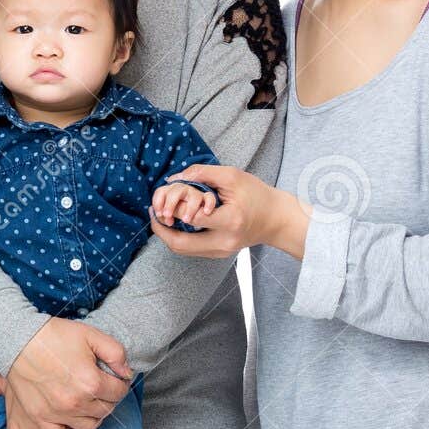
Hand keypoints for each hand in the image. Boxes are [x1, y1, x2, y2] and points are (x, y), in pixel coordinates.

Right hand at [2, 318, 132, 428]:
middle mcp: (77, 402)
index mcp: (91, 382)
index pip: (119, 392)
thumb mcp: (90, 334)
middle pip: (106, 410)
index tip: (115, 379)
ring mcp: (58, 413)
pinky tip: (77, 426)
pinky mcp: (41, 417)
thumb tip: (126, 372)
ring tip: (90, 404)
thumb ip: (116, 353)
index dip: (120, 384)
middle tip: (102, 389)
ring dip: (94, 416)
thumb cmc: (54, 335)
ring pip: (89, 426)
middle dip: (109, 399)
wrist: (18, 340)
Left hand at [148, 164, 308, 259]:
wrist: (276, 219)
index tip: (162, 197)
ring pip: (183, 250)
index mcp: (230, 221)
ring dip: (167, 234)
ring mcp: (221, 251)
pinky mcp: (218, 253)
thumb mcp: (232, 176)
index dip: (174, 207)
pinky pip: (191, 248)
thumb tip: (174, 179)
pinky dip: (178, 236)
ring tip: (160, 216)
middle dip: (161, 229)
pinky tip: (174, 222)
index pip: (191, 218)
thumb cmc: (257, 194)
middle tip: (152, 212)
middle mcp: (224, 242)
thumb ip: (202, 174)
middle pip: (180, 244)